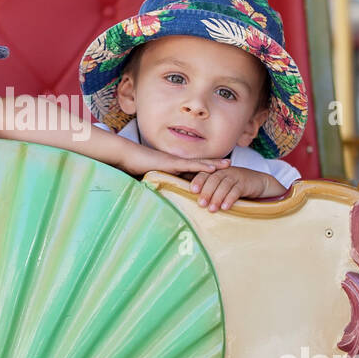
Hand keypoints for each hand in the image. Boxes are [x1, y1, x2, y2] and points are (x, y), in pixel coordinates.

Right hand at [115, 137, 232, 178]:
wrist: (127, 157)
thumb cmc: (135, 168)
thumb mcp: (149, 180)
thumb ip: (156, 188)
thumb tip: (158, 200)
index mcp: (173, 167)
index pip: (193, 168)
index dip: (206, 168)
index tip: (219, 171)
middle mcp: (177, 163)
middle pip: (200, 164)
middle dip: (216, 164)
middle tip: (231, 165)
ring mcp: (175, 162)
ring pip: (199, 163)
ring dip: (214, 164)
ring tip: (228, 165)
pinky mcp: (171, 163)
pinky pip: (190, 166)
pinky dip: (202, 167)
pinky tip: (213, 169)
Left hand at [190, 165, 282, 210]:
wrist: (258, 182)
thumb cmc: (235, 185)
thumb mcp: (221, 183)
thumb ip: (208, 187)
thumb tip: (191, 195)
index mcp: (217, 171)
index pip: (205, 173)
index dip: (198, 181)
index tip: (192, 191)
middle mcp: (225, 171)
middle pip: (214, 179)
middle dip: (207, 192)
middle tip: (201, 204)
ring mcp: (236, 176)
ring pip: (224, 185)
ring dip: (217, 198)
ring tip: (212, 209)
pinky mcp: (245, 183)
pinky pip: (236, 190)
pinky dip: (230, 199)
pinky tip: (225, 207)